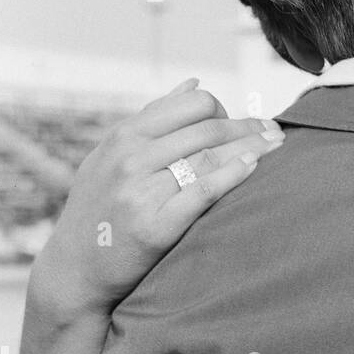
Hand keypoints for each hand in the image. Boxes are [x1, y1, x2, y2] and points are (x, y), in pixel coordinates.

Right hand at [31, 78, 285, 319]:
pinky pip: (203, 191)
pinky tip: (253, 168)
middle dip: (250, 128)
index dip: (226, 110)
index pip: (194, 105)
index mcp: (124, 136)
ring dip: (252, 148)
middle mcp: (130, 158)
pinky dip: (232, 175)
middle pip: (208, 129)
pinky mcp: (154, 225)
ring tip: (278, 147)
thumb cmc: (100, 207)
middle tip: (276, 133)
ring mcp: (140, 191)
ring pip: (210, 156)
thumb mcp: (112, 155)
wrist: (75, 270)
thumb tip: (194, 83)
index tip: (243, 123)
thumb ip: (153, 119)